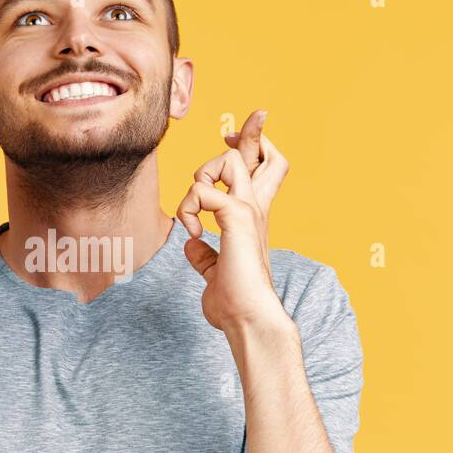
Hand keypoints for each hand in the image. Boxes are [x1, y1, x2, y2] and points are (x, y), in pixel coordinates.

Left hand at [176, 110, 290, 332]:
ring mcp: (248, 211)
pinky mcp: (237, 218)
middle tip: (225, 140)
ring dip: (200, 178)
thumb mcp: (215, 273)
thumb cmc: (234, 302)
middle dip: (245, 134)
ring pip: (228, 161)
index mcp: (253, 217)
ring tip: (194, 212)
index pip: (264, 167)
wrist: (248, 318)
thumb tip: (193, 247)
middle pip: (259, 149)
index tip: (230, 139)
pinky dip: (188, 209)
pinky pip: (202, 191)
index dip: (251, 145)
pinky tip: (193, 233)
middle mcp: (255, 208)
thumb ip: (206, 256)